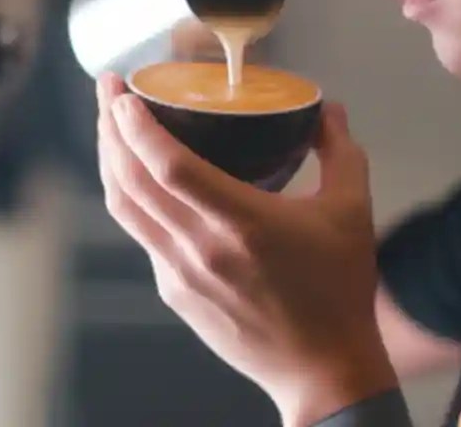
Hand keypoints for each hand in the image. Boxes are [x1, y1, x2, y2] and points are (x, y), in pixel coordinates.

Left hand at [96, 75, 397, 424]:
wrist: (322, 370)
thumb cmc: (339, 291)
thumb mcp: (352, 212)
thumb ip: (339, 152)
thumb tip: (328, 108)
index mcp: (242, 223)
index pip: (169, 167)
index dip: (136, 127)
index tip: (124, 92)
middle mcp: (201, 247)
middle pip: (131, 180)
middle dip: (110, 128)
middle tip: (108, 90)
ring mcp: (180, 273)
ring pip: (124, 207)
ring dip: (110, 161)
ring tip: (110, 125)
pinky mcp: (173, 291)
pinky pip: (141, 233)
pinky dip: (130, 196)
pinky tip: (136, 175)